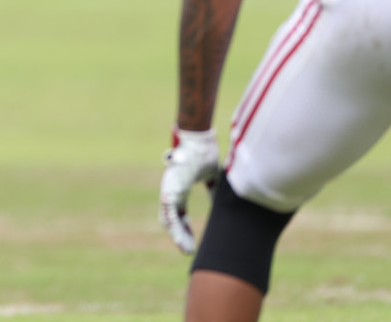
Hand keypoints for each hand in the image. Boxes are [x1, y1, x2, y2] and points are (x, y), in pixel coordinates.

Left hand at [158, 127, 219, 254]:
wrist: (198, 139)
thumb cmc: (204, 153)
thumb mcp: (212, 176)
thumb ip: (213, 189)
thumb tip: (221, 201)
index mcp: (179, 187)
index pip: (179, 212)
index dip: (184, 226)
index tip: (191, 239)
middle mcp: (171, 189)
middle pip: (172, 218)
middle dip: (180, 234)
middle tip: (188, 250)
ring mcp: (169, 189)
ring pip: (169, 218)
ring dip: (177, 235)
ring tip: (186, 250)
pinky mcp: (170, 189)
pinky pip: (170, 212)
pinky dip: (176, 227)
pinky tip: (180, 240)